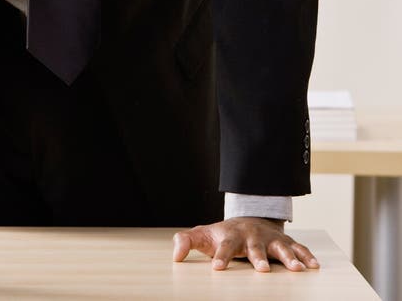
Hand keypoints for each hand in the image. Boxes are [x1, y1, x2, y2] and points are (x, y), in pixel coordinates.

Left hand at [173, 217, 319, 272]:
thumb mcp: (204, 236)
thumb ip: (187, 242)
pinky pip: (298, 248)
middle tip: (261, 269)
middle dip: (258, 258)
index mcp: (231, 237)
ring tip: (297, 270)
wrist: (248, 219)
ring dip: (289, 258)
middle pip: (255, 247)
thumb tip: (175, 255)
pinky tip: (314, 266)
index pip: (224, 247)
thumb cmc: (224, 234)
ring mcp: (270, 239)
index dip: (221, 258)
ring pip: (281, 247)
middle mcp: (252, 237)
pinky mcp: (285, 242)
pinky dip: (307, 256)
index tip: (217, 269)